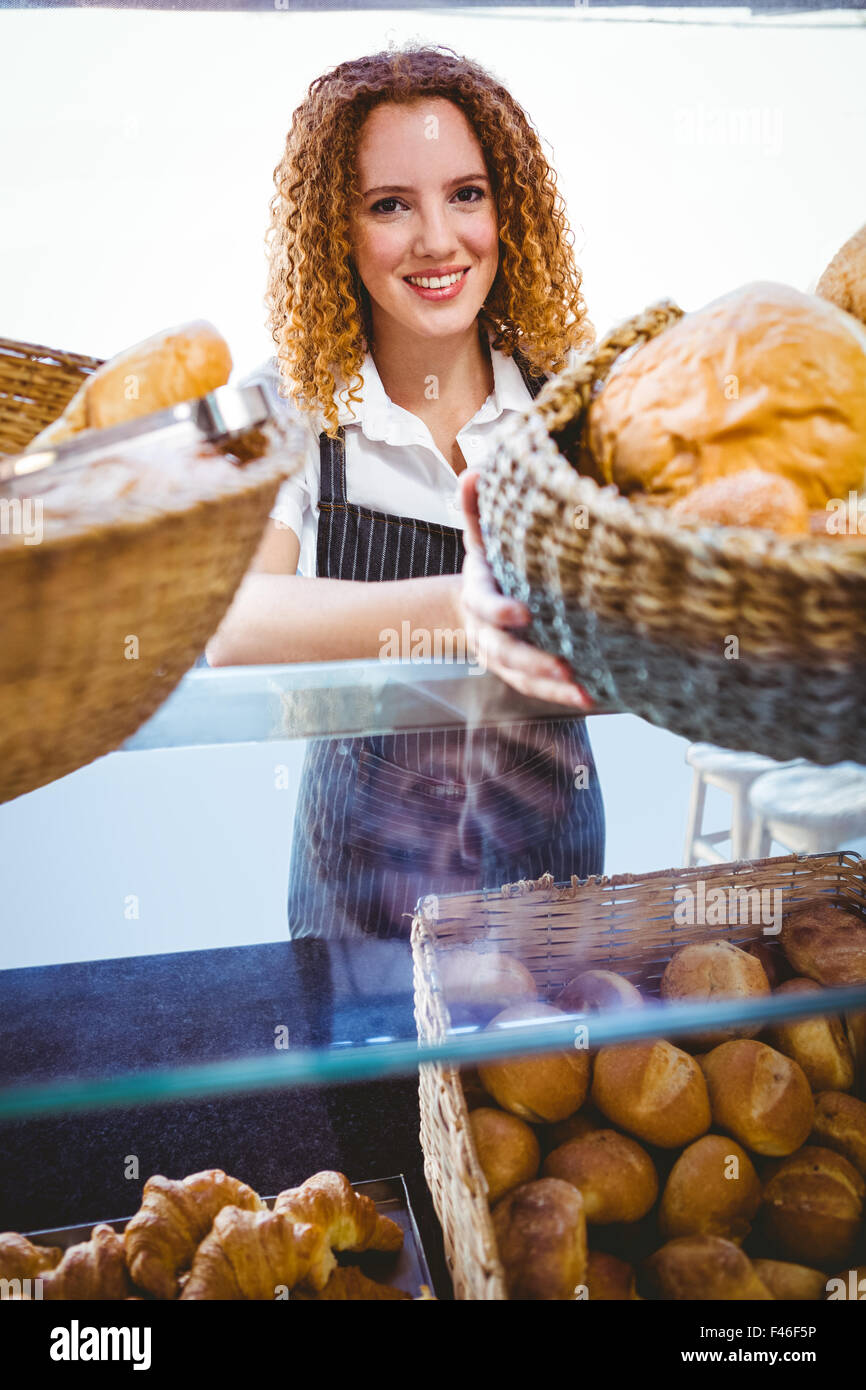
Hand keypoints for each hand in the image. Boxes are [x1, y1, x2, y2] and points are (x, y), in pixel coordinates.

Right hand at [457, 470, 593, 709]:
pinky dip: (563, 697)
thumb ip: (478, 508)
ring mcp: (503, 656)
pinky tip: (594, 697)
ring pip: (523, 677)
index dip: (498, 611)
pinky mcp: (521, 673)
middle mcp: (487, 631)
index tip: (522, 613)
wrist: (475, 602)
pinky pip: (538, 690)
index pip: (483, 605)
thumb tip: (476, 471)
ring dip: (552, 688)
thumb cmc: (489, 563)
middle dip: (533, 662)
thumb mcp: (481, 535)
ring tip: (585, 692)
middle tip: (565, 668)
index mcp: (477, 593)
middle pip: (504, 652)